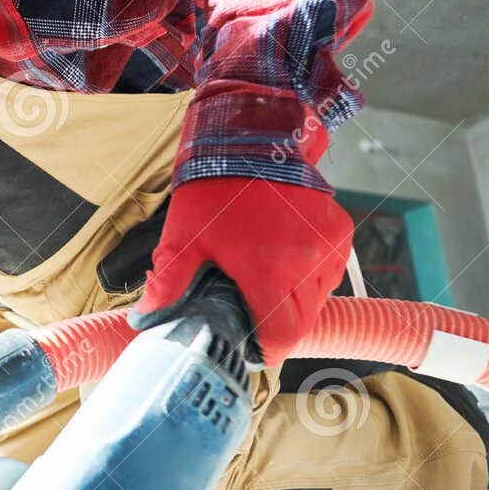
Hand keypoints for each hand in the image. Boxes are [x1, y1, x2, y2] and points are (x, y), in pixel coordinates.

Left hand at [131, 176, 351, 364]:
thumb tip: (148, 319)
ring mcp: (329, 246)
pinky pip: (330, 271)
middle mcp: (307, 262)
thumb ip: (167, 285)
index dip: (266, 351)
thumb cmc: (214, 190)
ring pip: (319, 298)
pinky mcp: (340, 232)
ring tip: (266, 281)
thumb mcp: (182, 239)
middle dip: (278, 326)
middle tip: (252, 315)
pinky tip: (286, 260)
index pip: (282, 336)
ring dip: (296, 300)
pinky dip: (312, 276)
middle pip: (302, 321)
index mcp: (268, 270)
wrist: (251, 138)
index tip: (251, 350)